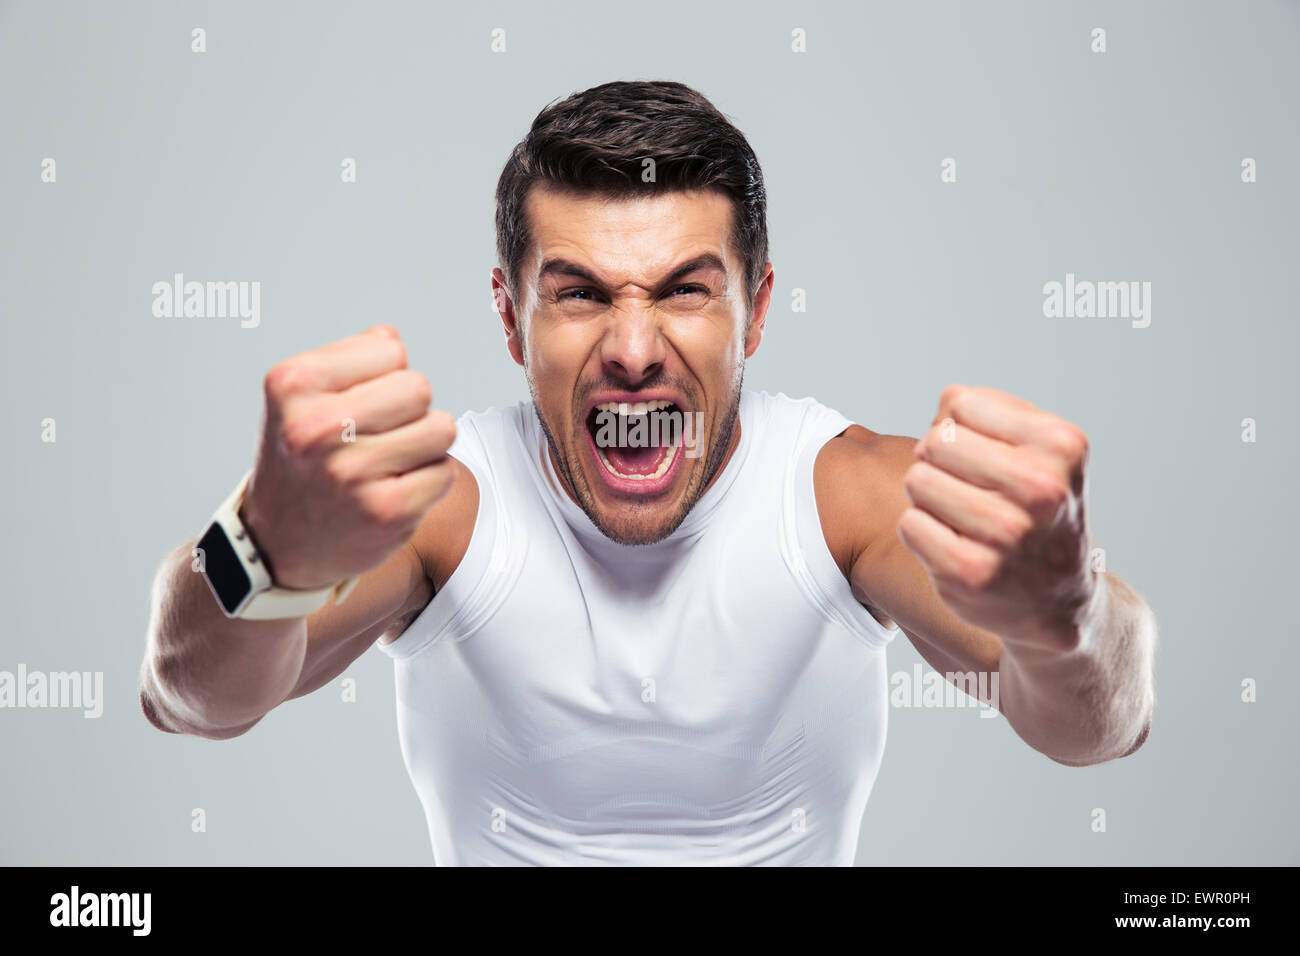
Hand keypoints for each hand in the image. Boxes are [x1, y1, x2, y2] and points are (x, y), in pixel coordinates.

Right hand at [240, 324, 456, 589]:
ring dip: (425, 444)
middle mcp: (317, 427)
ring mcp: (352, 473)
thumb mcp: (300, 396)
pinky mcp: (387, 512)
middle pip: (420, 387)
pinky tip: (393, 490)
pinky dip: (429, 480)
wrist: (277, 543)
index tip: (355, 404)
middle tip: (376, 437)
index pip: (391, 349)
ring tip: (387, 462)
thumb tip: (393, 339)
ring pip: (442, 428)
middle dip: (410, 409)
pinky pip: (446, 471)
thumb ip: (351, 356)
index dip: (384, 375)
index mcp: (294, 384)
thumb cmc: (301, 458)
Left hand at [897, 385, 1097, 652]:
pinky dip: (922, 532)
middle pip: (935, 441)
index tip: (985, 457)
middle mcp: (1041, 488)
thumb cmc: (1034, 508)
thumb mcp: (1036, 449)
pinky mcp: (971, 572)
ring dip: (928, 497)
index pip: (962, 403)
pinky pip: (910, 523)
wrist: (1057, 598)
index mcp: (1061, 445)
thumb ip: (987, 411)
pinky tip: (954, 545)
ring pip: (917, 480)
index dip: (961, 428)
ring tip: (961, 517)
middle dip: (939, 461)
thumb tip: (949, 402)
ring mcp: (1006, 534)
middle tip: (967, 489)